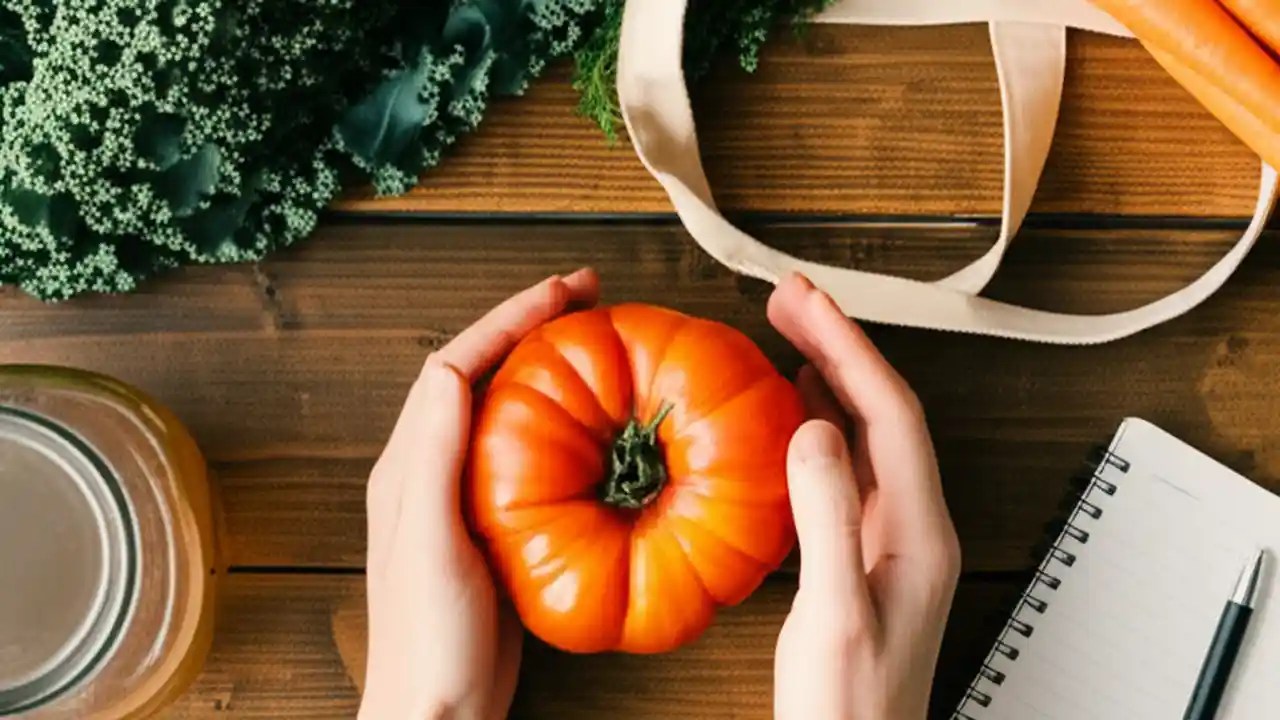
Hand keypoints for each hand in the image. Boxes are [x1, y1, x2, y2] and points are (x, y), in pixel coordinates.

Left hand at [360, 269, 600, 719]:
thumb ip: (433, 453)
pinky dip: (564, 422)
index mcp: (411, 460)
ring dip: (549, 365)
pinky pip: (532, 454)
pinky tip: (598, 426)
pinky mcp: (497, 527)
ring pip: (510, 408)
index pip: (459, 363)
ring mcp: (466, 497)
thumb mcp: (426, 536)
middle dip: (532, 325)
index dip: (510, 317)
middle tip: (588, 295)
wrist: (436, 708)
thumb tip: (453, 367)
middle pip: (485, 373)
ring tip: (597, 338)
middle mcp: (433, 468)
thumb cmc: (426, 632)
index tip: (564, 289)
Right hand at [768, 274, 961, 719]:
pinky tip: (799, 409)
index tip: (806, 302)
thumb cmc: (848, 708)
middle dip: (839, 345)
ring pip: (868, 433)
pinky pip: (849, 467)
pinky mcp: (866, 553)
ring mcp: (893, 538)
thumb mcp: (833, 614)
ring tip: (790, 330)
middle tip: (790, 297)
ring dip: (831, 376)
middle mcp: (915, 525)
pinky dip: (822, 423)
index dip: (849, 349)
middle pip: (884, 411)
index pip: (891, 414)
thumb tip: (813, 428)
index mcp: (919, 532)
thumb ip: (827, 519)